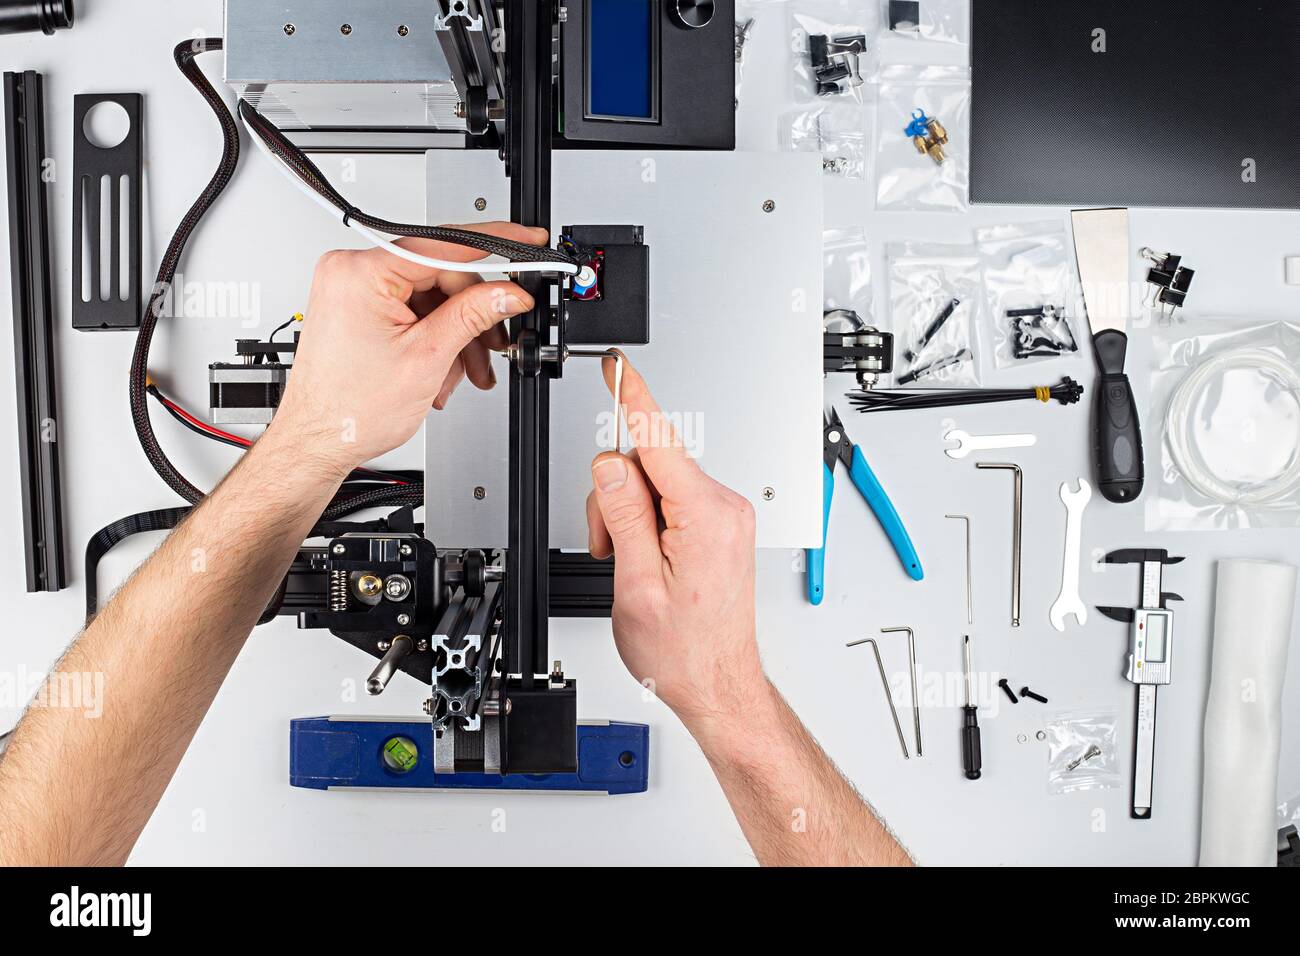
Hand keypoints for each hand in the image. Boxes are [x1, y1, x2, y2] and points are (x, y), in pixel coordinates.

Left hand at [270, 222, 546, 476]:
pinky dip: (433, 336)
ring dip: (455, 333)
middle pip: (440, 274)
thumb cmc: (349, 410)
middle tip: (496, 341)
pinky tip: (441, 367)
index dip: (494, 243)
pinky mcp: (357, 305)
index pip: (442, 244)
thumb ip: (473, 315)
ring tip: (465, 370)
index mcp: (360, 273)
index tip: (525, 240)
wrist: (319, 441)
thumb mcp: (427, 357)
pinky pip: (411, 307)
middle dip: (472, 314)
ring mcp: (352, 288)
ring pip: (430, 295)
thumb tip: (508, 292)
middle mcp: (350, 271)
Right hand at [585, 357, 765, 732]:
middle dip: (616, 499)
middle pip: (647, 463)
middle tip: (611, 549)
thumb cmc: (683, 650)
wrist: (716, 683)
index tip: (616, 367)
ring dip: (630, 517)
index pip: (659, 439)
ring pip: (655, 483)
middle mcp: (724, 508)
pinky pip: (671, 501)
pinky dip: (648, 524)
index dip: (632, 398)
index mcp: (705, 517)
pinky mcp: (720, 526)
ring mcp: (726, 516)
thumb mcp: (636, 584)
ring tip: (633, 566)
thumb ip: (624, 516)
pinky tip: (648, 559)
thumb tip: (610, 464)